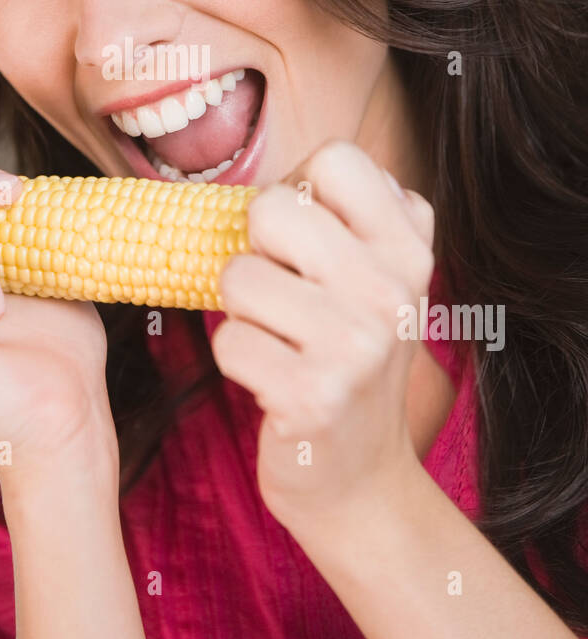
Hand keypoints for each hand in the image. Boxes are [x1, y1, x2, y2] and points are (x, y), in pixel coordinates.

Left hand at [211, 140, 434, 535]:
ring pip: (238, 276)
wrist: (359, 479)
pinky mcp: (313, 398)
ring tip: (281, 342)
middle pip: (272, 209)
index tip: (304, 241)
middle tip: (285, 297)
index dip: (297, 192)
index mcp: (409, 248)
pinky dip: (237, 361)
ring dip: (242, 312)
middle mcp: (392, 292)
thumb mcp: (376, 278)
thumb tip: (281, 179)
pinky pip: (229, 342)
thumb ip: (347, 217)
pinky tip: (273, 383)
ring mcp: (356, 347)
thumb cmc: (348, 358)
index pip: (334, 158)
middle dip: (258, 251)